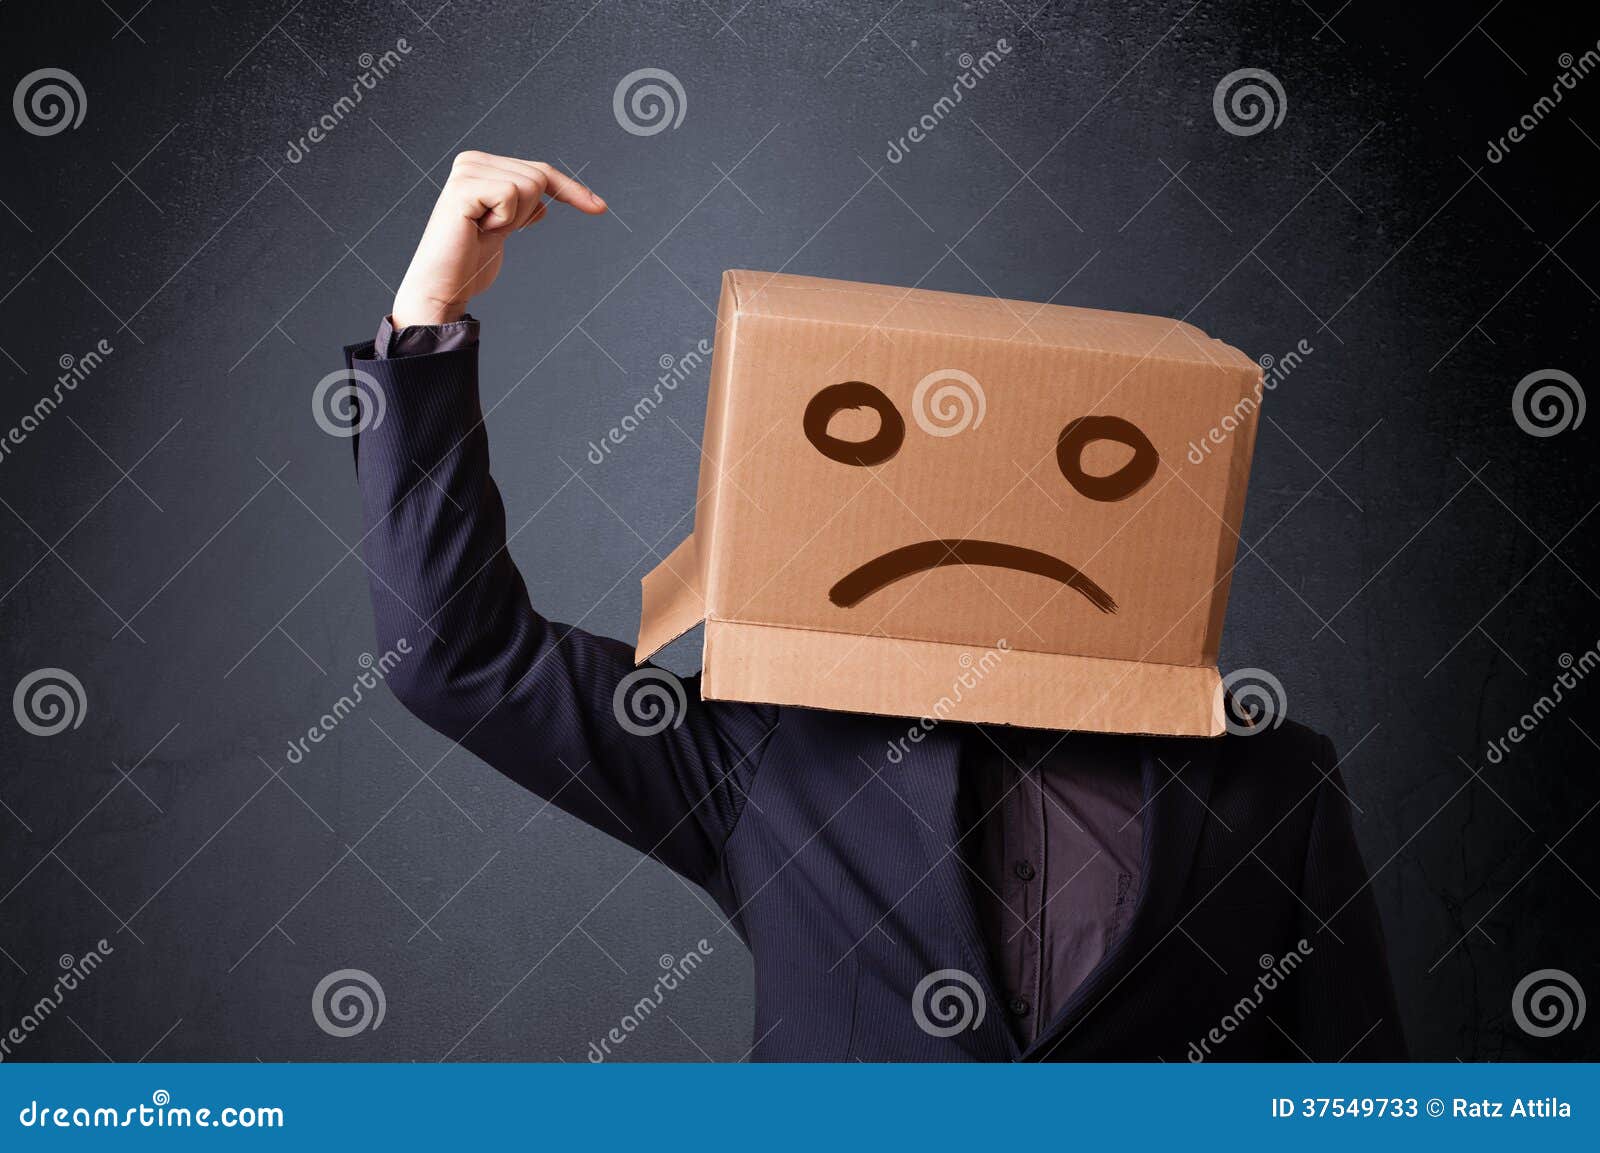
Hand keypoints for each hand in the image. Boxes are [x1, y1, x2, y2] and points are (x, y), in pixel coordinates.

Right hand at [390, 152, 605, 326]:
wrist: (442, 287)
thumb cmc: (469, 262)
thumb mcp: (504, 230)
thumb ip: (520, 210)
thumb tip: (543, 204)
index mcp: (481, 166)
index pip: (540, 170)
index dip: (571, 190)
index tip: (600, 208)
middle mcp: (471, 161)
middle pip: (539, 175)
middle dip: (527, 212)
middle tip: (493, 230)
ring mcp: (465, 172)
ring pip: (530, 184)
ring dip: (516, 218)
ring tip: (484, 229)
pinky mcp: (463, 188)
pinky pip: (511, 194)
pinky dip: (505, 220)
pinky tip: (478, 229)